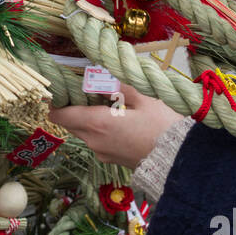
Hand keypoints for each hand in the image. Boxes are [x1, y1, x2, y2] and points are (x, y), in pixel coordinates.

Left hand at [49, 84, 184, 167]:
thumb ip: (118, 85)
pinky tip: (119, 119)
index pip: (59, 115)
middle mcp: (93, 141)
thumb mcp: (143, 98)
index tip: (65, 89)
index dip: (57, 102)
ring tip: (109, 104)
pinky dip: (100, 129)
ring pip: (83, 132)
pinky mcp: (111, 159)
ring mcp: (101, 152)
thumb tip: (99, 74)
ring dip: (89, 118)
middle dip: (75, 107)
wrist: (178, 160)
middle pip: (70, 123)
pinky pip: (97, 141)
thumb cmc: (162, 126)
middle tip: (91, 91)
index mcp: (97, 123)